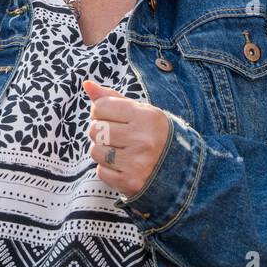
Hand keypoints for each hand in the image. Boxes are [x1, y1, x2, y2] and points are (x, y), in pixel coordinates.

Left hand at [84, 80, 171, 198]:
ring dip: (102, 151)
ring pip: (95, 151)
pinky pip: (101, 171)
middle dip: (99, 132)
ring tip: (118, 151)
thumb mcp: (140, 111)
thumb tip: (87, 84)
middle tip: (114, 135)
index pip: (100, 107)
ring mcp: (137, 163)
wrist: (180, 169)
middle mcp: (143, 139)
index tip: (109, 117)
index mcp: (146, 116)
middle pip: (95, 129)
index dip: (99, 111)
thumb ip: (112, 98)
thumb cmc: (154, 134)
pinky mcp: (131, 182)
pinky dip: (107, 169)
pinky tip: (122, 166)